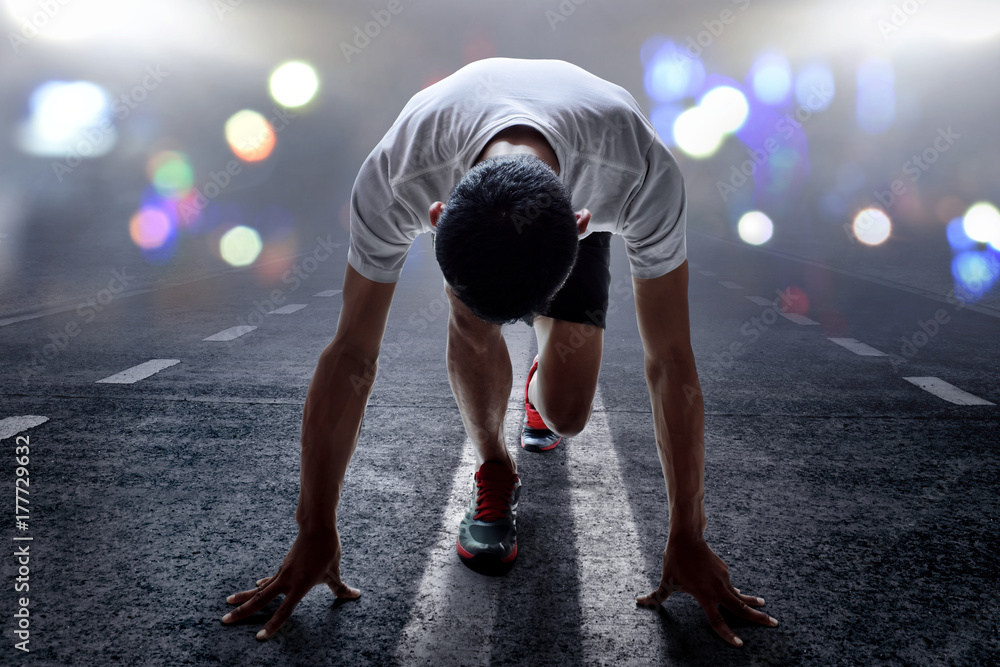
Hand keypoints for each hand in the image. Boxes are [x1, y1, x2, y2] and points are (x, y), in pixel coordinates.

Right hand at [222, 527, 359, 639]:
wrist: (317, 527)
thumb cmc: (327, 549)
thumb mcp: (335, 571)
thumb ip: (341, 587)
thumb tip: (356, 595)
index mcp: (300, 585)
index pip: (284, 610)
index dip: (272, 625)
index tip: (259, 637)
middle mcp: (287, 580)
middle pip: (260, 599)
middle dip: (242, 612)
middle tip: (224, 621)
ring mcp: (282, 573)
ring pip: (259, 589)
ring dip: (243, 598)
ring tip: (227, 605)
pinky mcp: (283, 567)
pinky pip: (269, 581)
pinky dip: (260, 587)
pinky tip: (256, 587)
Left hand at [636, 533, 776, 646]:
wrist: (687, 536)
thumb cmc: (675, 560)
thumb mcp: (666, 580)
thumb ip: (657, 596)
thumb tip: (640, 602)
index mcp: (704, 596)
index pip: (718, 621)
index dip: (728, 635)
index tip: (740, 644)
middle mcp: (717, 589)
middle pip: (742, 609)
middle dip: (759, 618)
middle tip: (774, 624)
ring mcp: (723, 579)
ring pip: (740, 596)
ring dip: (752, 604)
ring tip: (764, 608)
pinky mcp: (724, 570)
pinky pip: (731, 586)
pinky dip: (737, 592)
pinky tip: (738, 593)